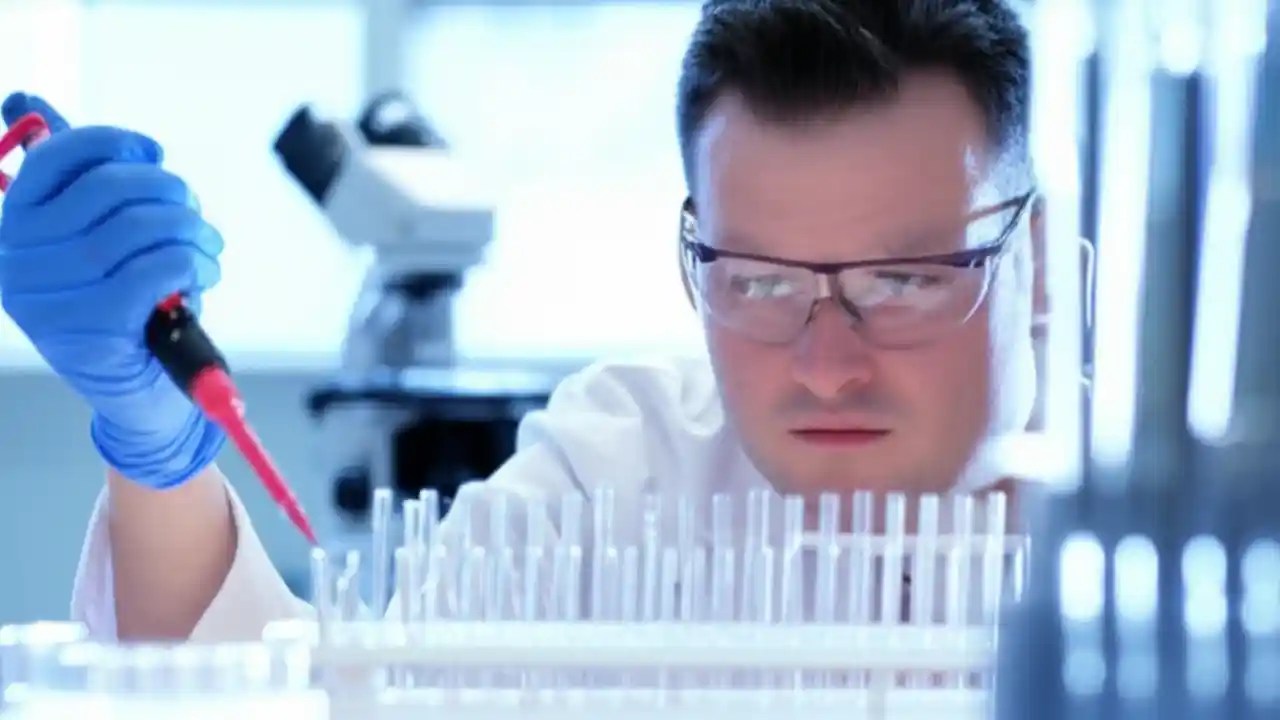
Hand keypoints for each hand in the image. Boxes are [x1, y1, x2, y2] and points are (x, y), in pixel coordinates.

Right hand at [0, 93, 225, 488]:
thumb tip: (32, 102)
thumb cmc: (125, 313)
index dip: (111, 143)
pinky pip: (158, 269)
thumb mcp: (93, 247)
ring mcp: (53, 300)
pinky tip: (204, 276)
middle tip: (195, 216)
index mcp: (14, 232)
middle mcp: (20, 264)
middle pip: (107, 189)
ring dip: (191, 231)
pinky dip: (194, 264)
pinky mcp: (95, 329)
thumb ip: (75, 185)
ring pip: (139, 228)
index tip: (154, 153)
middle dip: (169, 191)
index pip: (51, 160)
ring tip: (207, 250)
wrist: (140, 402)